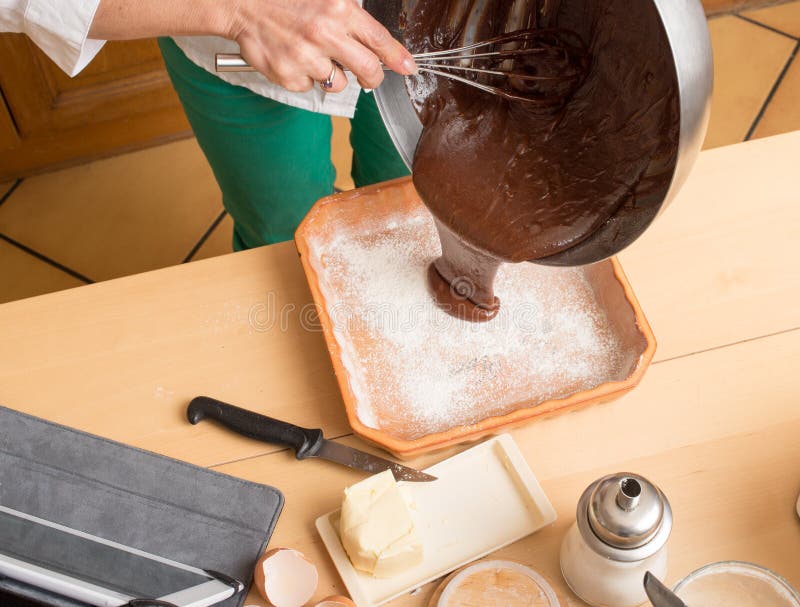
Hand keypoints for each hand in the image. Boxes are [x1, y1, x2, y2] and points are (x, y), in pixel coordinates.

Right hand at [228, 0, 416, 92]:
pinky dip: (305, 77)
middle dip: (373, 77)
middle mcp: (325, 34)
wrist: (241, 3)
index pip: (380, 40)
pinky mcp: (289, 76)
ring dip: (333, 74)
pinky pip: (310, 87)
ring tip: (313, 54)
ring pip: (339, 83)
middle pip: (369, 71)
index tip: (408, 67)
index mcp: (339, 9)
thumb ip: (350, 16)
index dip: (398, 58)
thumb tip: (377, 42)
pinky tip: (294, 57)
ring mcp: (306, 58)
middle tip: (369, 76)